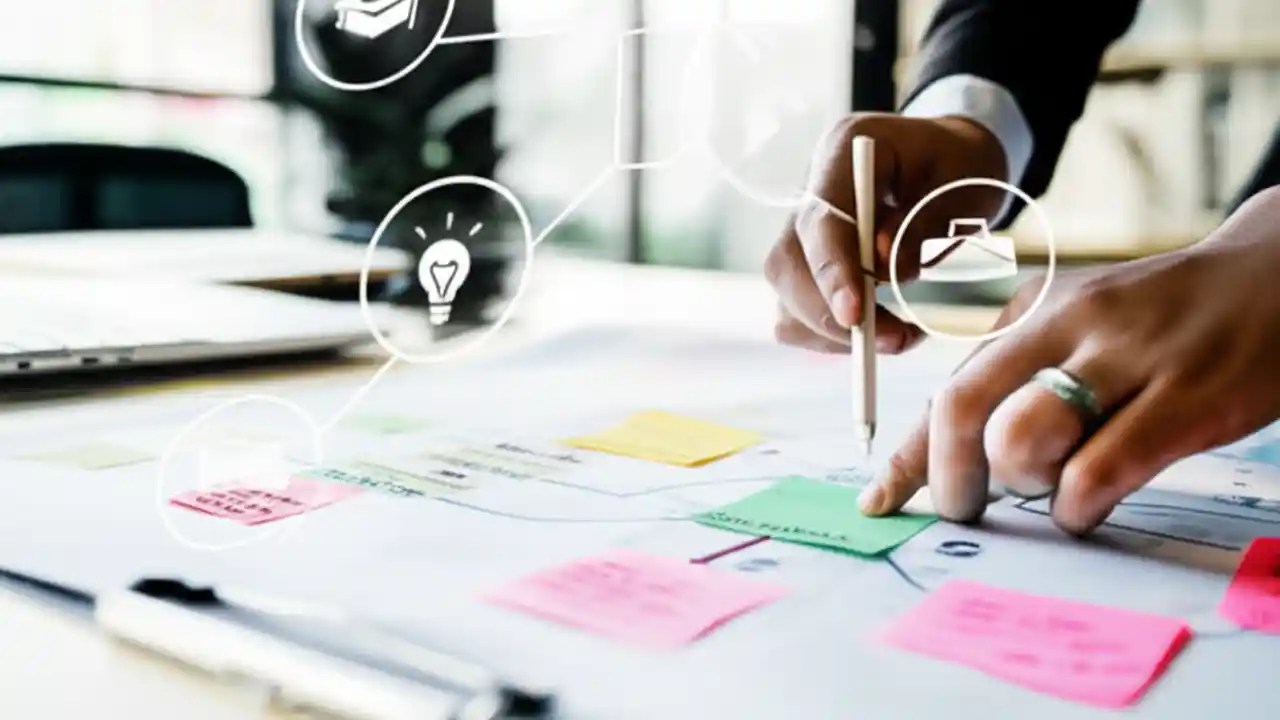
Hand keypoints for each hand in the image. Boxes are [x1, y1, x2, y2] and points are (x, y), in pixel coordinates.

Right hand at [766, 113, 1007, 353]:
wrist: (949, 161)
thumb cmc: (959, 166)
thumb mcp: (963, 185)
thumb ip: (923, 223)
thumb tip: (882, 269)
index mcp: (845, 152)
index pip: (820, 219)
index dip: (832, 271)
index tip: (855, 315)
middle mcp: (810, 188)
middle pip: (788, 263)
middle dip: (830, 314)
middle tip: (895, 338)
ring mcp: (802, 227)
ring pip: (786, 293)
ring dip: (832, 331)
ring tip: (899, 335)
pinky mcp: (806, 261)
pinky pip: (798, 311)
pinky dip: (833, 334)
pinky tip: (878, 330)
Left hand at [859, 187, 1279, 533]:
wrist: (1279, 274)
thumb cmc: (1166, 315)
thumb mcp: (1082, 319)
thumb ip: (1021, 368)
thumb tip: (949, 443)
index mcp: (1035, 310)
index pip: (949, 386)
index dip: (906, 453)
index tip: (879, 501)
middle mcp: (1070, 325)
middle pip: (964, 408)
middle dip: (948, 476)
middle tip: (964, 509)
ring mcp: (1129, 358)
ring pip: (1025, 440)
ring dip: (1022, 487)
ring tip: (1050, 493)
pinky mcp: (1188, 398)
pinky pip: (1102, 469)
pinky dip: (1077, 507)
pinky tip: (1085, 510)